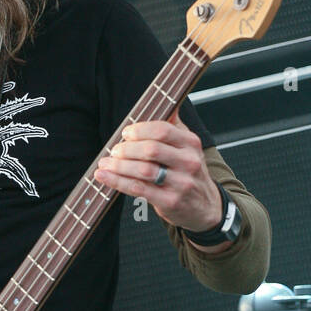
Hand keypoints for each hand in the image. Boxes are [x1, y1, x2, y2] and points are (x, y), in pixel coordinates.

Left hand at [94, 114, 223, 234]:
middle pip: (151, 149)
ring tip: (105, 164)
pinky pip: (139, 189)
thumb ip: (174, 126)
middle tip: (114, 150)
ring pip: (143, 170)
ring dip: (119, 166)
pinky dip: (118, 182)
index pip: (162, 130)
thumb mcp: (188, 147)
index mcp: (191, 143)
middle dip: (127, 149)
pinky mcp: (170, 202)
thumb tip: (164, 103)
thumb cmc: (189, 173)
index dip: (140, 130)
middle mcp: (189, 162)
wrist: (205, 207)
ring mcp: (181, 183)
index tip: (126, 133)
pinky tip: (105, 177)